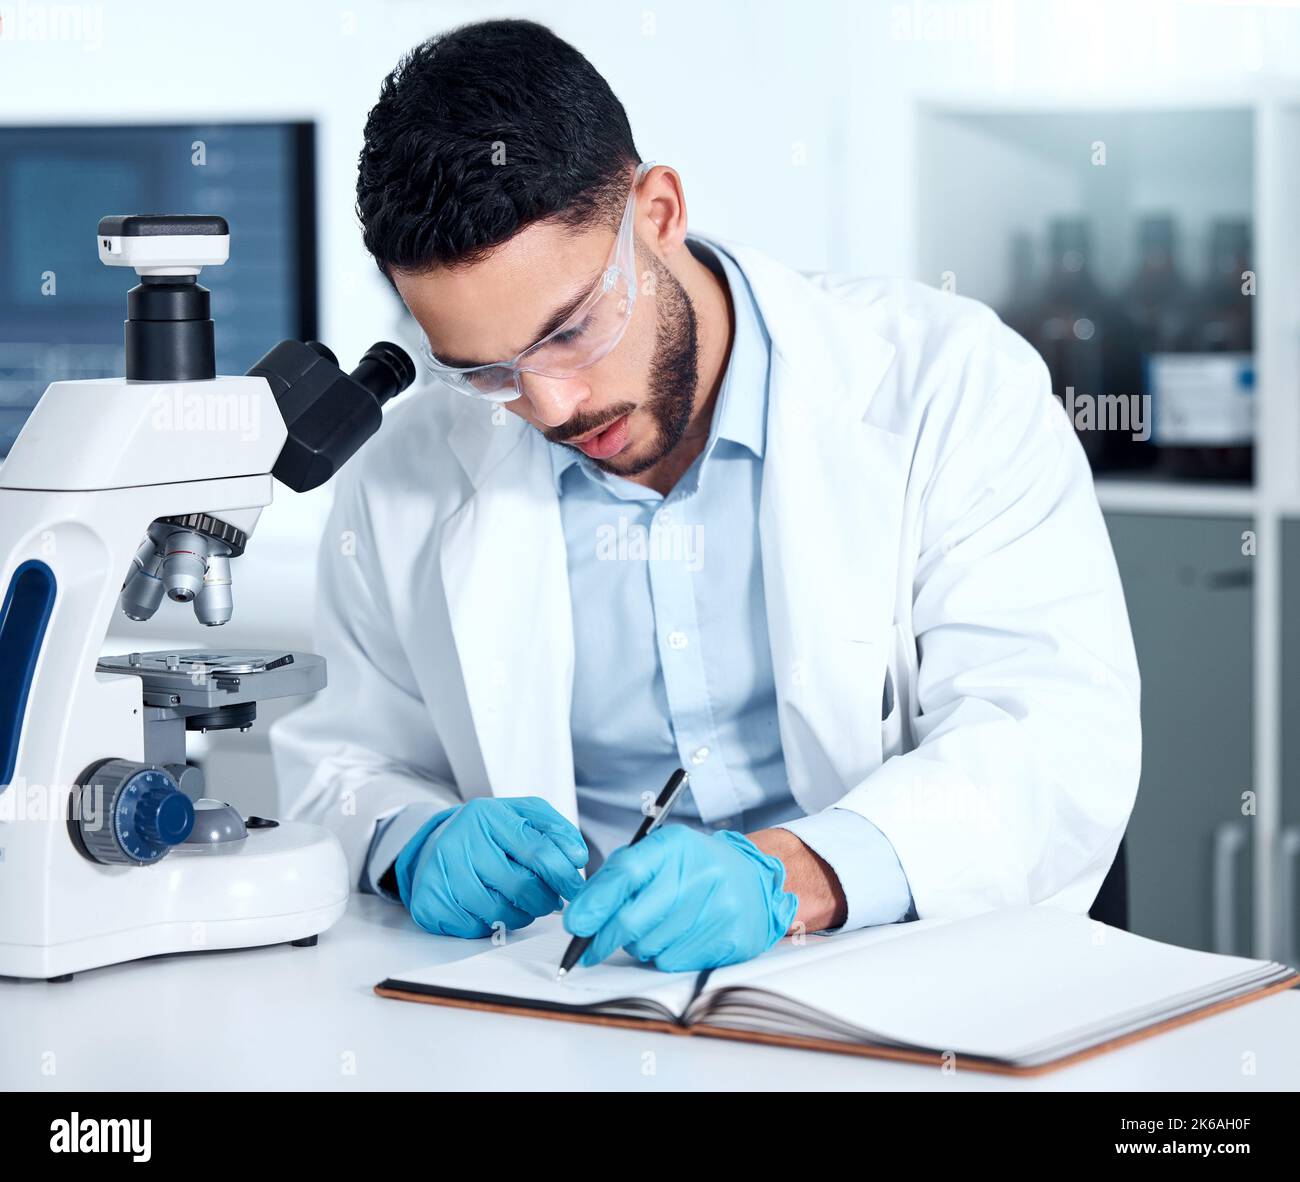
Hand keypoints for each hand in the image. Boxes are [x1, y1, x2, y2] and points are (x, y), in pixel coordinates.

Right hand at [395, 797, 587, 937]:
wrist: (435, 843)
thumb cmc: (486, 833)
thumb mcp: (522, 816)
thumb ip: (555, 830)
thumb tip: (576, 858)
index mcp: (488, 815)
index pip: (539, 851)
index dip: (564, 876)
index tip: (576, 889)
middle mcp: (460, 840)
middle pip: (521, 887)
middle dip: (543, 900)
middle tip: (547, 899)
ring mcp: (440, 872)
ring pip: (499, 912)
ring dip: (520, 915)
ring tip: (518, 902)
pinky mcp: (428, 901)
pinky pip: (474, 928)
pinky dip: (489, 924)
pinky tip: (488, 907)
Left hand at [562, 825, 797, 971]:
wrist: (752, 880)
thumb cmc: (694, 868)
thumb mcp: (656, 857)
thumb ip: (616, 878)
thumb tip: (581, 914)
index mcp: (675, 845)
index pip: (626, 872)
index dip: (596, 902)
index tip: (576, 924)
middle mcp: (701, 872)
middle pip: (634, 918)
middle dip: (603, 938)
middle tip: (590, 948)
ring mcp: (720, 907)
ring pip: (651, 945)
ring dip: (637, 946)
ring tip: (650, 929)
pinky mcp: (730, 938)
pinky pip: (674, 961)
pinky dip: (663, 956)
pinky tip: (674, 938)